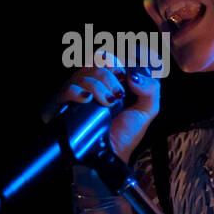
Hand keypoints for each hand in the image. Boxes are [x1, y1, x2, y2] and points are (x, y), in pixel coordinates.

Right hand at [45, 49, 161, 163]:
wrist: (108, 156)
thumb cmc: (125, 135)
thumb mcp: (147, 111)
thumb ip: (151, 88)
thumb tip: (134, 76)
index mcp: (108, 82)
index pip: (108, 56)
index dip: (119, 57)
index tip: (127, 70)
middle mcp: (90, 84)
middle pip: (96, 61)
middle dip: (111, 76)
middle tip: (118, 95)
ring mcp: (75, 93)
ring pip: (84, 72)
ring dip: (100, 88)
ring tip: (106, 105)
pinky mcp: (61, 105)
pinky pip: (69, 88)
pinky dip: (81, 93)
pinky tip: (87, 102)